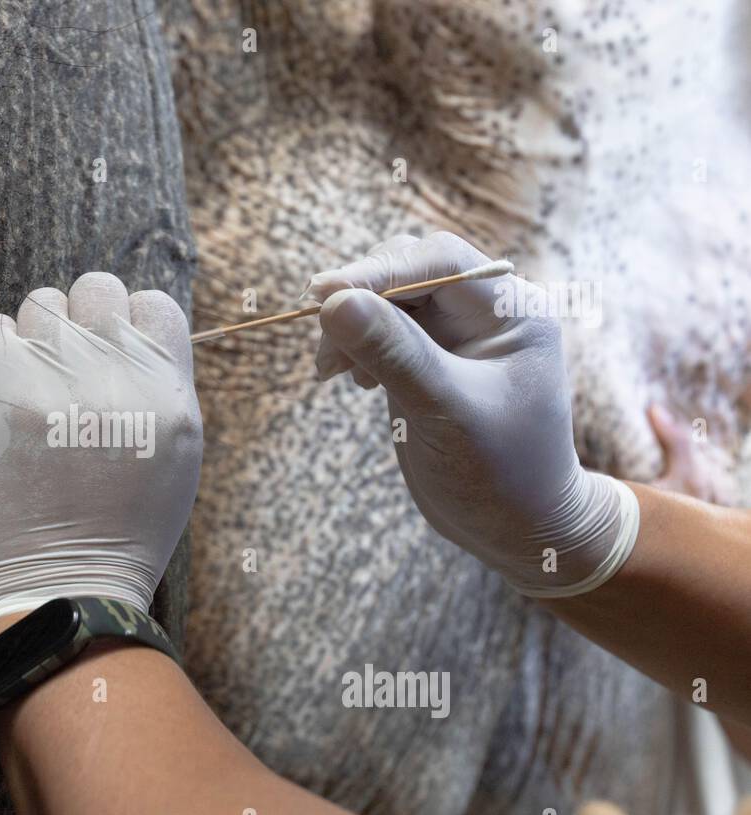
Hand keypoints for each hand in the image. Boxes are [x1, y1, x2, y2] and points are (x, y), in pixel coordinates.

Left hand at [0, 273, 201, 643]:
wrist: (58, 592)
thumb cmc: (116, 539)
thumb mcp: (175, 465)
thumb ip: (161, 395)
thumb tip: (132, 342)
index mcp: (170, 392)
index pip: (153, 304)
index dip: (127, 325)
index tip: (109, 356)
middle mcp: (119, 373)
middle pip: (97, 289)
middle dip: (81, 321)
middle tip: (65, 369)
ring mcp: (59, 376)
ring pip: (41, 305)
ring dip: (35, 338)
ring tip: (30, 391)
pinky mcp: (0, 389)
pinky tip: (0, 399)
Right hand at [305, 232, 637, 596]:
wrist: (516, 528)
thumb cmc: (498, 475)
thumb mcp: (444, 413)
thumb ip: (395, 354)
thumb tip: (335, 302)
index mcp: (513, 311)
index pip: (438, 261)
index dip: (378, 272)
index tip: (324, 297)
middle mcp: (487, 312)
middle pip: (410, 267)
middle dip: (362, 297)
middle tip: (327, 347)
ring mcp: (456, 334)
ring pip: (390, 295)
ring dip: (353, 322)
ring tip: (332, 370)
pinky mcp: (429, 358)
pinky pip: (384, 326)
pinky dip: (357, 342)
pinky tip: (352, 379)